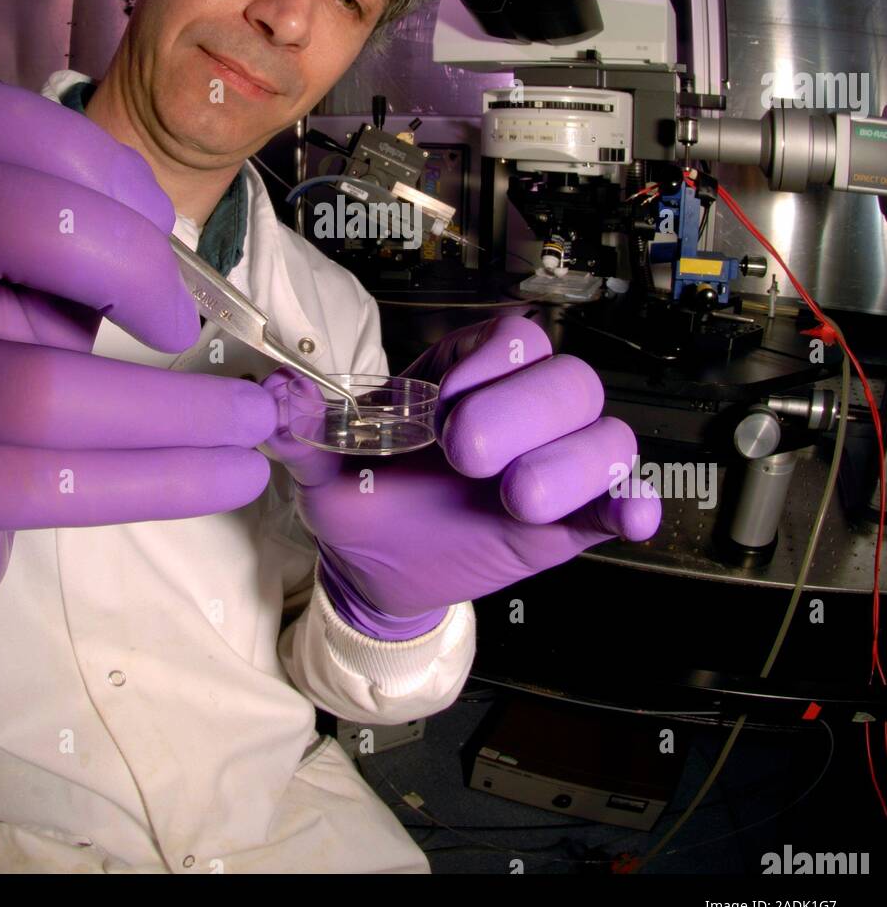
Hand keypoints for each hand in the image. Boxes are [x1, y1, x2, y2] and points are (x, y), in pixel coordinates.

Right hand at [0, 79, 275, 632]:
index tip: (154, 216)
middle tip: (183, 324)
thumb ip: (85, 250)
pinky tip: (232, 478)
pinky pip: (53, 486)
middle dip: (128, 262)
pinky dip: (167, 483)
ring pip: (39, 391)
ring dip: (182, 413)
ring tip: (253, 424)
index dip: (82, 153)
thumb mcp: (23, 282)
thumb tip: (189, 267)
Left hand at [262, 316, 659, 638]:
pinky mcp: (576, 515)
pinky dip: (631, 504)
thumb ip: (304, 430)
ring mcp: (555, 461)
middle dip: (524, 413)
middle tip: (468, 458)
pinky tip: (624, 519)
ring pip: (606, 434)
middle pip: (570, 378)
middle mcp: (521, 409)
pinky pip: (623, 496)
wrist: (382, 569)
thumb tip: (275, 395)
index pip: (514, 336)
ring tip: (517, 502)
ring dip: (571, 465)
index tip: (446, 407)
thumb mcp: (325, 468)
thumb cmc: (366, 501)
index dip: (491, 363)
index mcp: (466, 377)